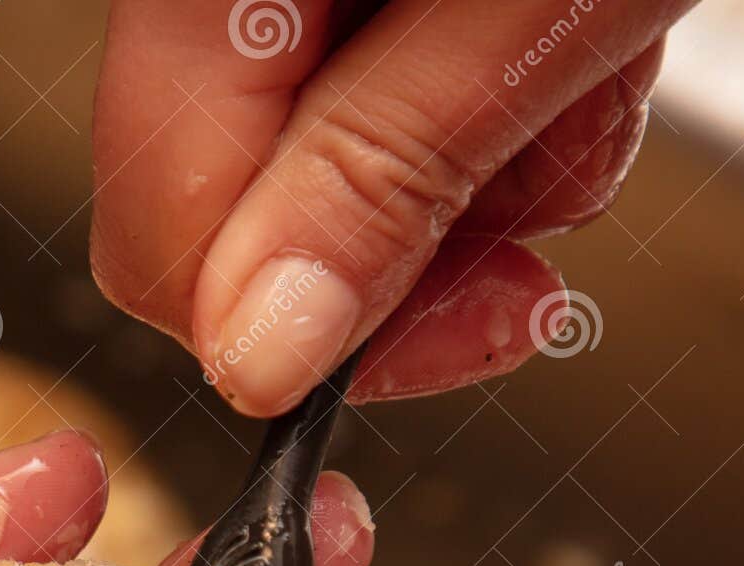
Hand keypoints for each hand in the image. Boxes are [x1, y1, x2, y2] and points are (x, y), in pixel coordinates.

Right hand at [92, 0, 693, 414]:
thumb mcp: (534, 0)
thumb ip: (378, 177)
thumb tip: (262, 353)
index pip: (162, 229)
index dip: (288, 319)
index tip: (431, 337)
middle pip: (247, 215)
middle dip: (414, 247)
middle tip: (539, 217)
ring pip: (335, 181)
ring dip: (483, 175)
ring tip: (581, 67)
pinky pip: (395, 114)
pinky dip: (500, 116)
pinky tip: (565, 42)